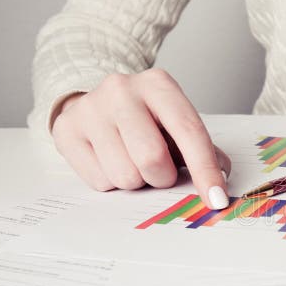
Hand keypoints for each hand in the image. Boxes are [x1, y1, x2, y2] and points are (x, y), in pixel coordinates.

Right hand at [51, 69, 231, 208]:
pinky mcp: (66, 129)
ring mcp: (90, 108)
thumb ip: (203, 152)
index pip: (189, 132)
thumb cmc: (148, 120)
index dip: (205, 170)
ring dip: (136, 182)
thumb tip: (219, 184)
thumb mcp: (177, 125)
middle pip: (151, 159)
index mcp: (159, 85)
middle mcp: (122, 89)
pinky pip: (99, 182)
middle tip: (160, 171)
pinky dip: (111, 182)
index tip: (217, 199)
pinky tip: (110, 160)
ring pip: (124, 176)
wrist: (97, 102)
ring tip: (132, 162)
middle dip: (162, 178)